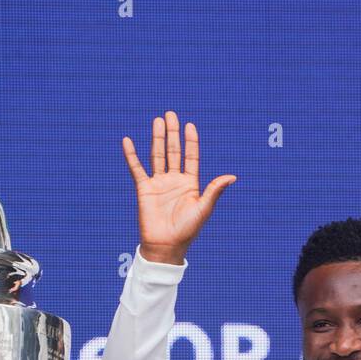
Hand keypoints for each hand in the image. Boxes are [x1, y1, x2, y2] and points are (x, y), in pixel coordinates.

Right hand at [122, 110, 235, 264]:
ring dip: (157, 138)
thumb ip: (215, 191)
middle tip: (170, 114)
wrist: (166, 245)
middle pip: (173, 151)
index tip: (190, 125)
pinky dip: (131, 155)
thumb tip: (232, 177)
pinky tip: (128, 141)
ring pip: (157, 155)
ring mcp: (158, 183)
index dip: (190, 141)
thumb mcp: (203, 209)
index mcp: (190, 184)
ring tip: (157, 121)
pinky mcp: (144, 189)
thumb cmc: (187, 230)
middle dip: (172, 133)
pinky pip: (136, 168)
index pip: (190, 157)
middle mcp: (174, 180)